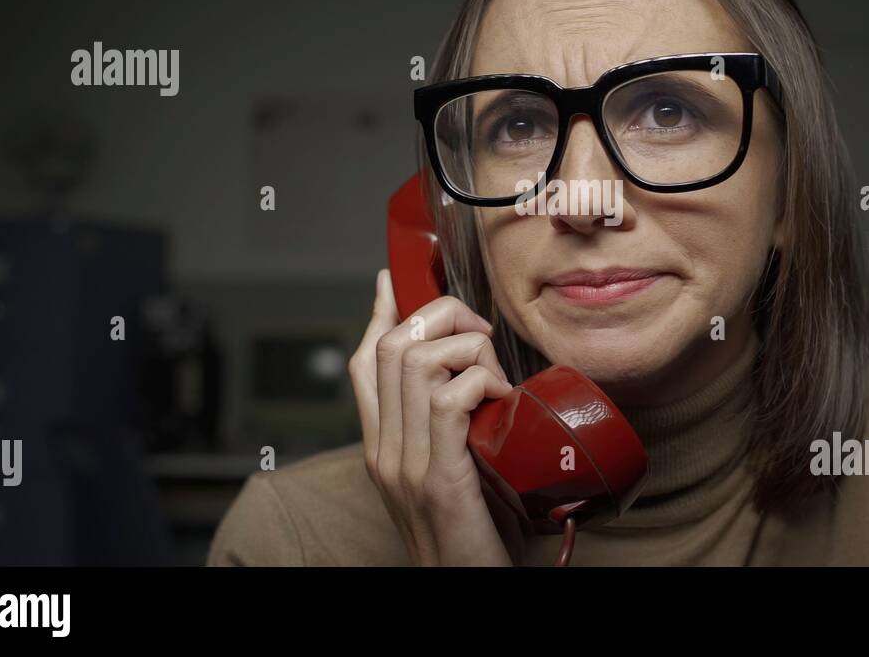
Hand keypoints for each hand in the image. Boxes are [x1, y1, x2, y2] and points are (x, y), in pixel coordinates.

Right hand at [348, 269, 521, 565]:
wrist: (464, 589)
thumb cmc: (472, 536)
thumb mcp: (454, 471)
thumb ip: (451, 428)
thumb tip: (476, 379)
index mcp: (381, 447)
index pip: (364, 364)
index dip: (377, 314)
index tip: (392, 280)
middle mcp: (383, 450)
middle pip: (391, 346)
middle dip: (441, 316)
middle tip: (481, 334)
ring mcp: (405, 464)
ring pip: (417, 360)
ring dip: (468, 350)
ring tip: (497, 378)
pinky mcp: (437, 478)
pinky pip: (449, 399)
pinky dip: (482, 383)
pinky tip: (503, 402)